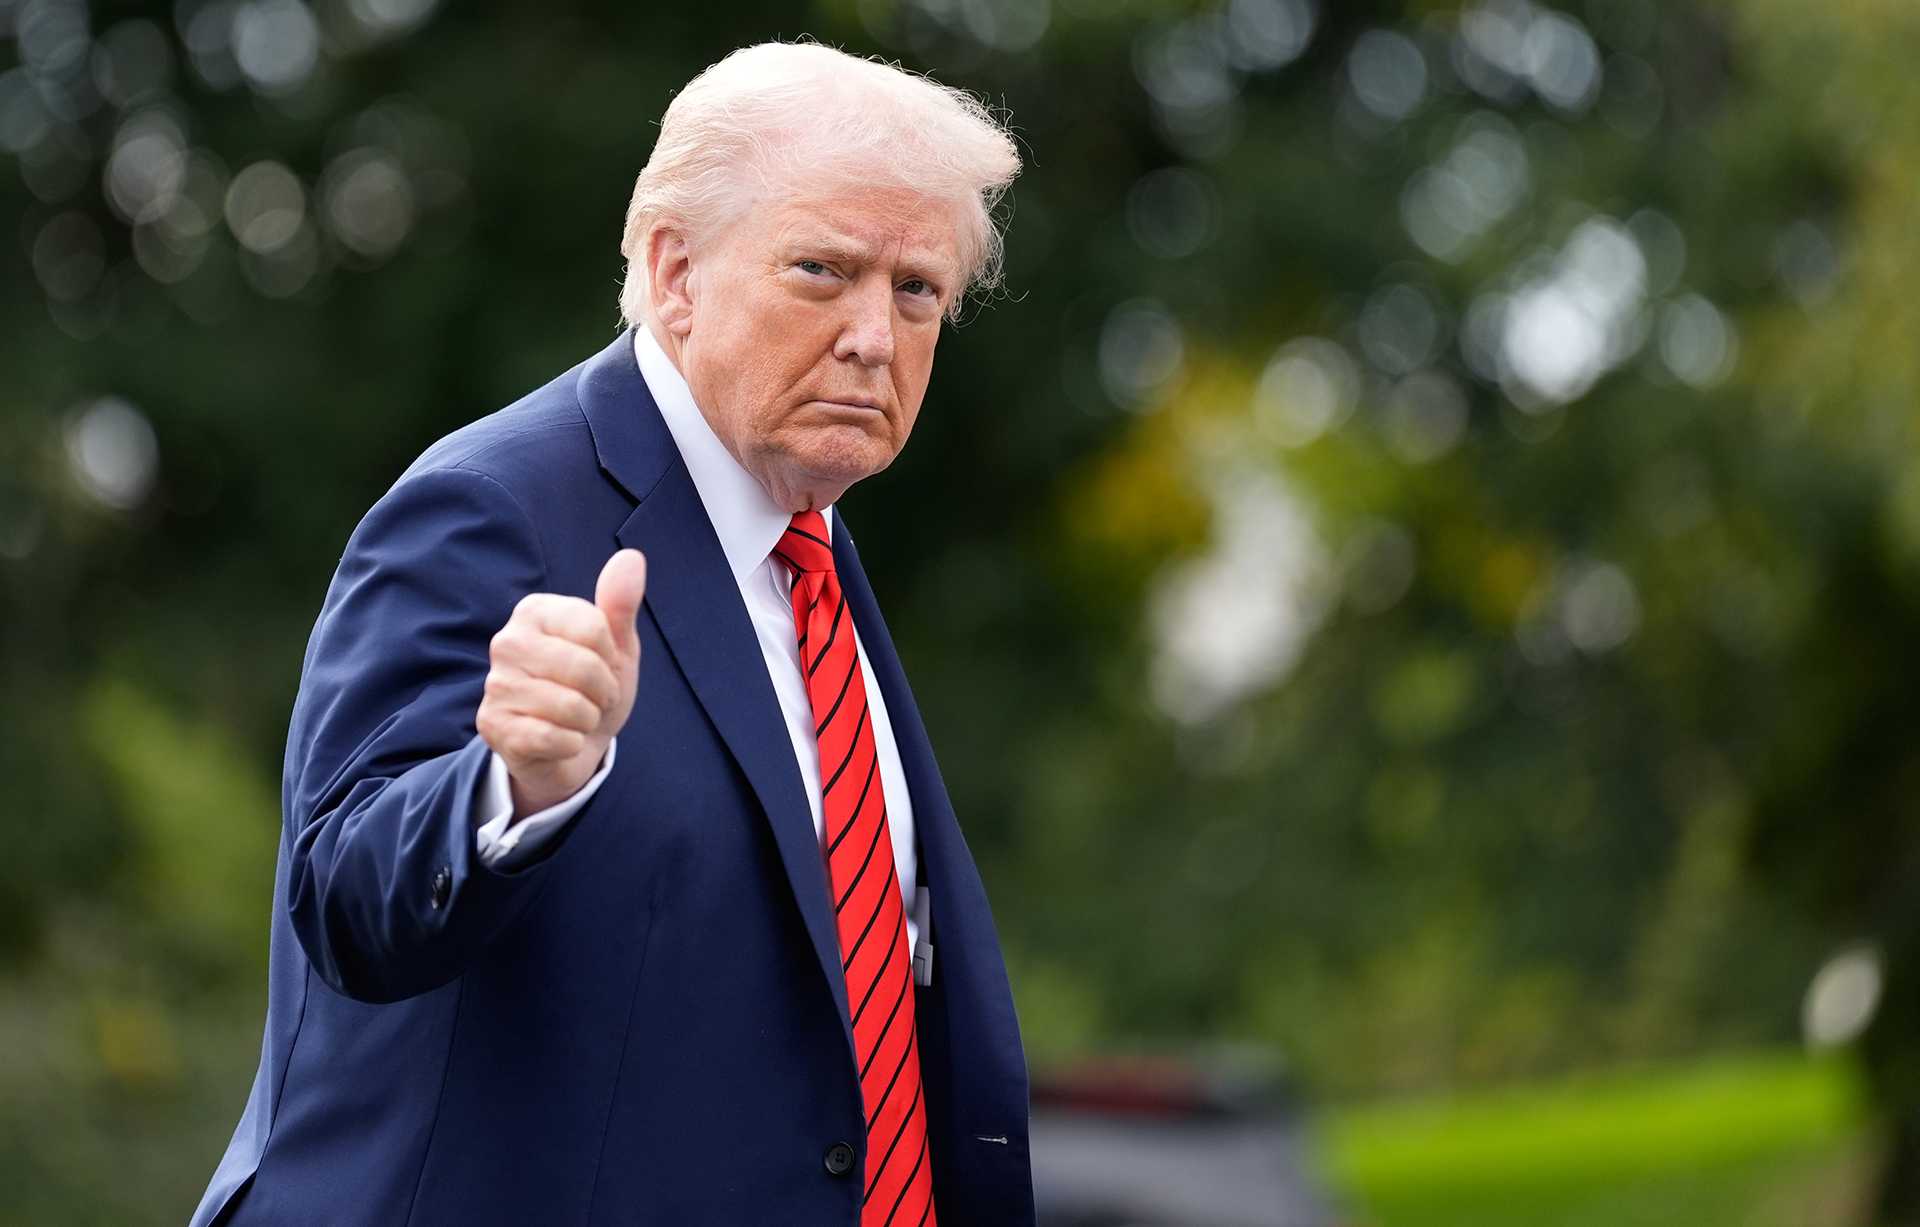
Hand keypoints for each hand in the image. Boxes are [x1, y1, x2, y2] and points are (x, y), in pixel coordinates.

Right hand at [477, 549, 645, 819]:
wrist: (571, 748)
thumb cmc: (592, 689)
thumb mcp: (616, 647)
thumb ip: (620, 604)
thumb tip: (631, 557)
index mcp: (535, 611)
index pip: (596, 627)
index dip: (611, 657)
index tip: (603, 667)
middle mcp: (506, 641)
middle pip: (584, 666)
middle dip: (604, 692)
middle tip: (593, 699)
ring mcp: (495, 684)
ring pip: (571, 706)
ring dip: (587, 721)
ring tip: (576, 718)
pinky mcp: (492, 726)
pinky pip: (554, 737)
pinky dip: (570, 744)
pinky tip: (559, 740)